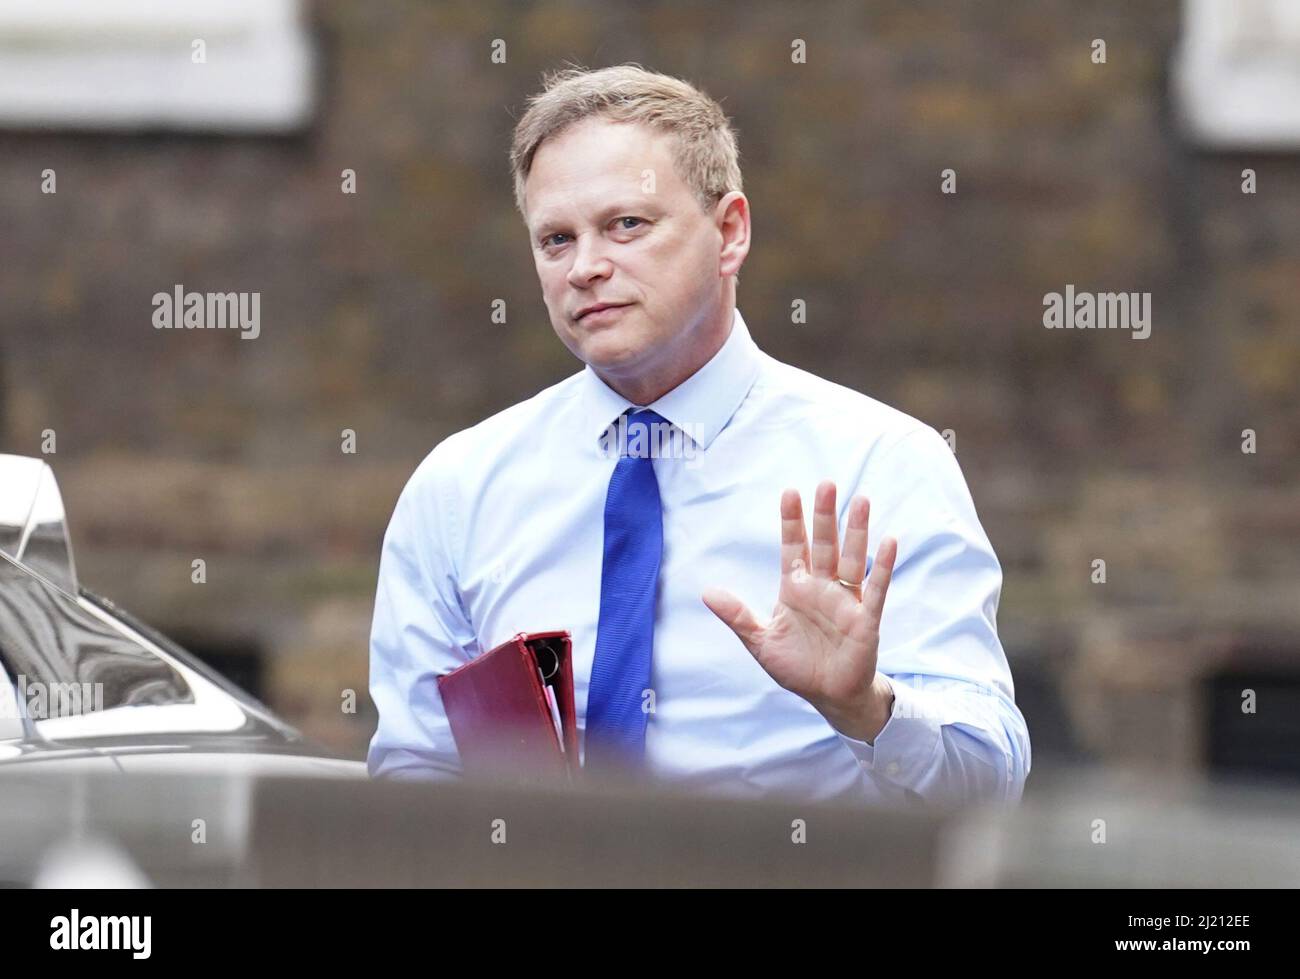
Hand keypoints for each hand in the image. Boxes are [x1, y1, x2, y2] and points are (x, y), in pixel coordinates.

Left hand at [702, 480, 898, 741]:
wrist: (827, 696)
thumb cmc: (796, 666)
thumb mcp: (761, 641)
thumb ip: (737, 615)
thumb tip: (706, 592)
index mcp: (796, 589)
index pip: (794, 547)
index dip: (792, 522)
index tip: (790, 492)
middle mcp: (823, 588)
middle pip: (825, 544)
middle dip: (824, 516)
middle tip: (826, 484)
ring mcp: (846, 600)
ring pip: (852, 558)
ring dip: (856, 531)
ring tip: (861, 500)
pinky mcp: (866, 619)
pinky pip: (876, 589)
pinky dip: (882, 566)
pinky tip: (889, 541)